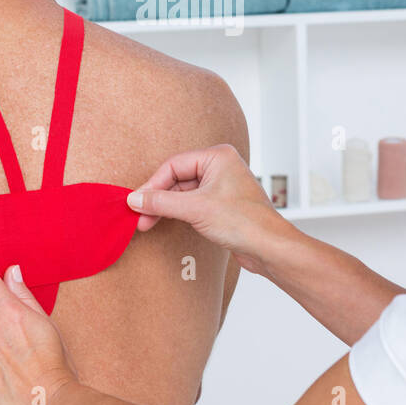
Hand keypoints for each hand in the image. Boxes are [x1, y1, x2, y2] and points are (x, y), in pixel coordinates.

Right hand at [126, 143, 290, 274]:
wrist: (269, 248)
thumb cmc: (244, 222)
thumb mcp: (195, 209)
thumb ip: (162, 202)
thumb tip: (135, 199)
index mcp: (218, 156)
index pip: (174, 165)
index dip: (152, 185)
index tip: (136, 202)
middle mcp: (221, 166)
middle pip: (177, 178)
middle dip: (158, 198)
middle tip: (139, 215)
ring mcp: (222, 185)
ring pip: (183, 192)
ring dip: (166, 207)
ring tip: (147, 222)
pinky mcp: (222, 204)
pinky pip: (192, 203)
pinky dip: (178, 212)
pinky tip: (165, 221)